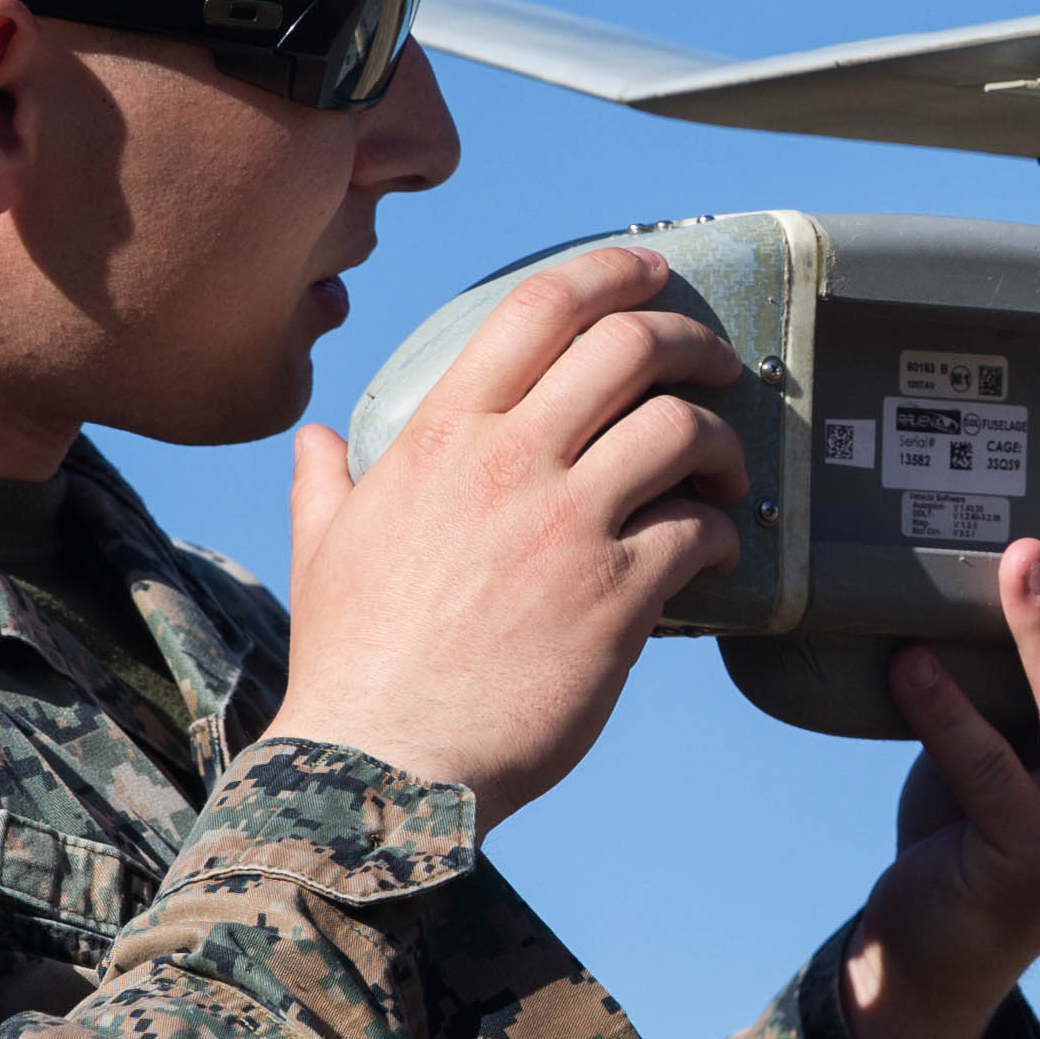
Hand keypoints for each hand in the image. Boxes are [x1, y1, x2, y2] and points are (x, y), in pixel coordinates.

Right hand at [259, 246, 744, 825]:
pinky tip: (716, 554)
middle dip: (690, 341)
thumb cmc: (353, 664)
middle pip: (628, 346)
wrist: (384, 764)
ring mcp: (566, 525)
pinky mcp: (615, 595)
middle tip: (716, 364)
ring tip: (724, 473)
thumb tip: (315, 440)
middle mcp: (508, 461)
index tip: (650, 275)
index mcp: (441, 436)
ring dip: (721, 441)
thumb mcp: (323, 552)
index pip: (538, 308)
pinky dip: (724, 533)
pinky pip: (700, 530)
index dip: (610, 274)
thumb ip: (326, 483)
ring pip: (680, 428)